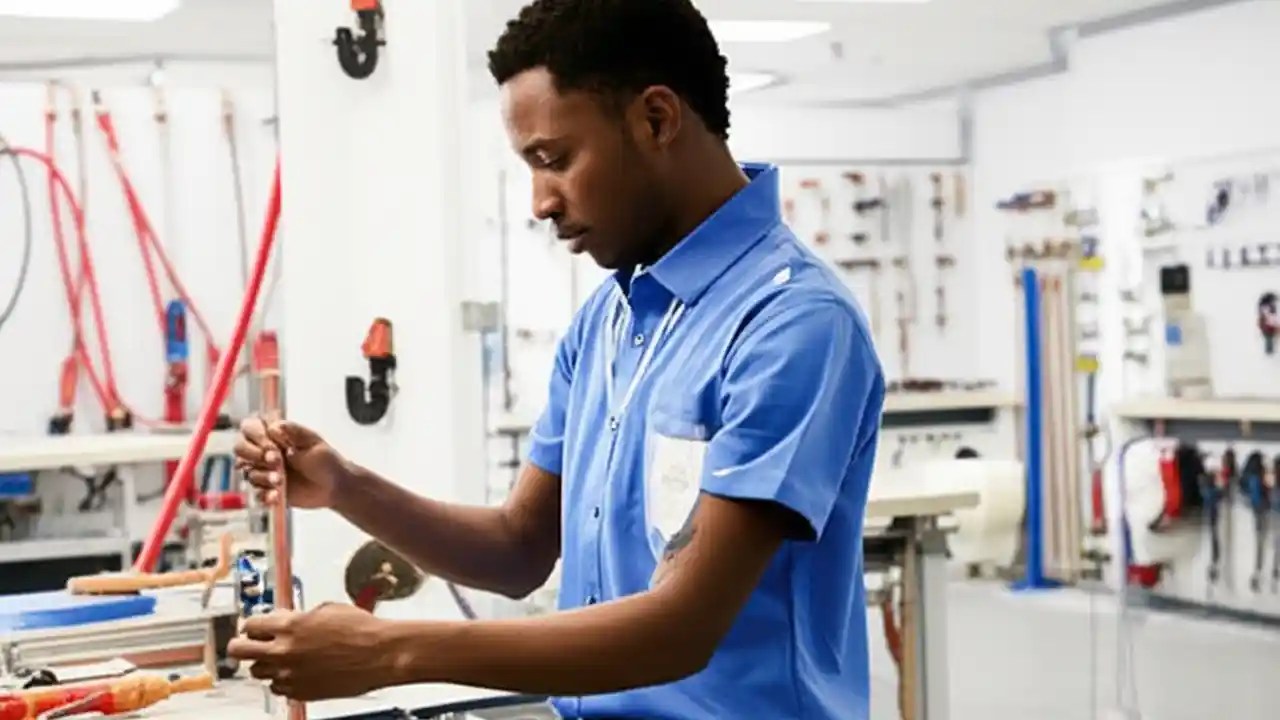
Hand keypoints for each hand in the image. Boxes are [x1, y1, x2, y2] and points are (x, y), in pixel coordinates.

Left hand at [226, 604, 396, 700]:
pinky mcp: (300, 691)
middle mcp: (284, 650)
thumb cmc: (362, 630)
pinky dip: (282, 680)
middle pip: (240, 651)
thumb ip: (299, 616)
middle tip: (245, 644)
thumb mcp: (327, 610)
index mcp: (290, 625)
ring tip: (279, 658)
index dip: (251, 625)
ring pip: (257, 672)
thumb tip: (286, 620)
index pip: (250, 625)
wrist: (381, 654)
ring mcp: (290, 673)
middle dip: (240, 646)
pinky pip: (277, 687)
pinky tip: (295, 671)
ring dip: (264, 664)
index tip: (254, 627)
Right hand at [233, 416, 345, 508]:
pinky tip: (277, 496)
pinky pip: (256, 493)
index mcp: (274, 435)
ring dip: (263, 476)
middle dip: (255, 455)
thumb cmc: (326, 460)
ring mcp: (264, 471)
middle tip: (276, 462)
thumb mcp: (314, 442)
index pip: (250, 427)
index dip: (256, 436)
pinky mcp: (268, 490)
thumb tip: (275, 426)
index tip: (273, 446)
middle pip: (240, 448)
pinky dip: (264, 495)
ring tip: (280, 481)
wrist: (336, 486)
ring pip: (248, 472)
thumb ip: (294, 433)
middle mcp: (264, 451)